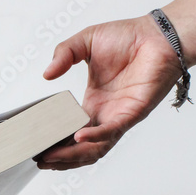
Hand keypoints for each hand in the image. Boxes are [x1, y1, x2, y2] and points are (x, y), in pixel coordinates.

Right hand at [37, 16, 183, 169]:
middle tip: (40, 159)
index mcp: (93, 102)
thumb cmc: (129, 37)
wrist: (158, 35)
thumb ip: (63, 55)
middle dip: (61, 157)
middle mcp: (105, 113)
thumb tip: (47, 74)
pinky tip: (78, 137)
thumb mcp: (85, 42)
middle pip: (81, 147)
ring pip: (96, 147)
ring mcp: (118, 116)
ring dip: (74, 155)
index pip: (70, 129)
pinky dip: (95, 137)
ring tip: (53, 157)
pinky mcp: (132, 113)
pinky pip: (111, 131)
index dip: (55, 139)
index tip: (37, 144)